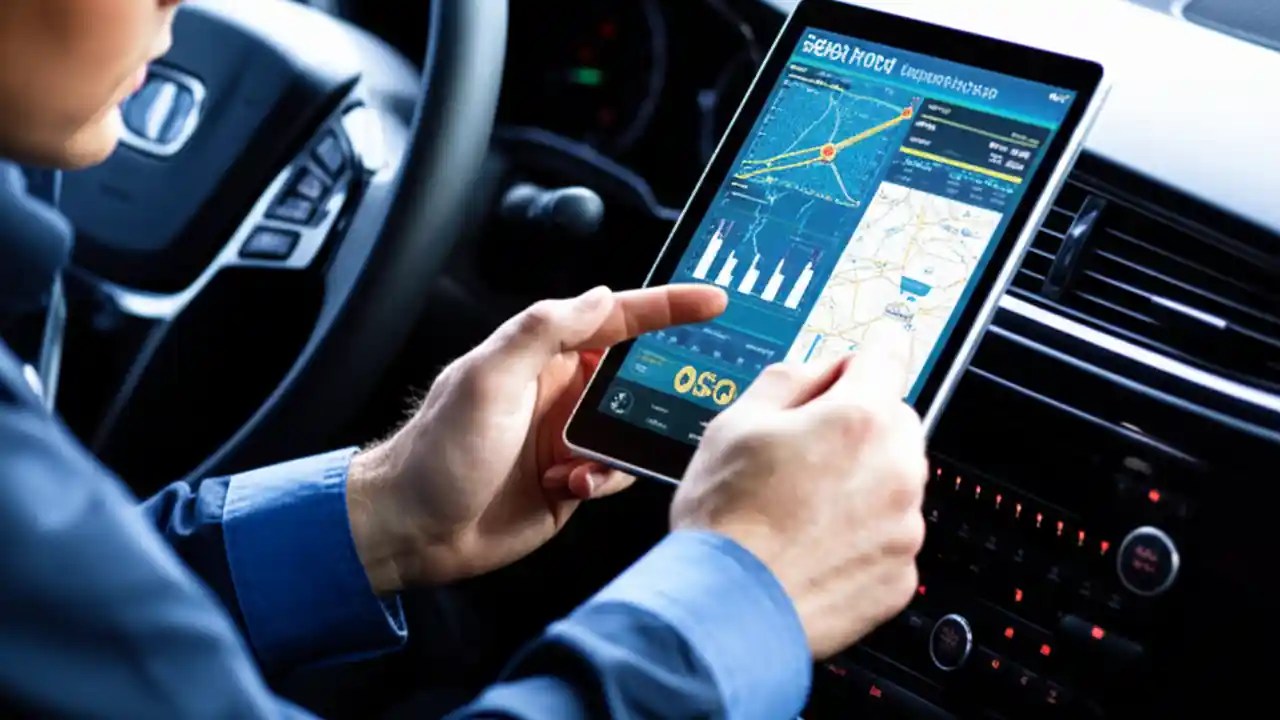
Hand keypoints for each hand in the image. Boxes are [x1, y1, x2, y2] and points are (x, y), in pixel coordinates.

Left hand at [348, 284, 727, 592]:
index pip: (614, 318)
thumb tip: (599, 296)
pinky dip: (604, 479)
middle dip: (659, 384)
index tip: (711, 300)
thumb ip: (543, 333)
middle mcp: (559, 391)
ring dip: (622, 445)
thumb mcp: (488, 379)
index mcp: (541, 356)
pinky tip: (567, 486)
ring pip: (631, 428)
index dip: (665, 307)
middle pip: (633, 373)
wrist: (413, 530)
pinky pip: (614, 472)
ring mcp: (566, 437)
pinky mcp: (570, 480)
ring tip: (583, 463)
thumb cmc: (437, 451)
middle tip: (683, 395)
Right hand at [671, 340, 927, 658]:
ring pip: (894, 481)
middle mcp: (896, 469)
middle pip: (894, 422)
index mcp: (859, 418)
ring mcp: (905, 527)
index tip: (874, 348)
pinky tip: (813, 543)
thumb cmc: (726, 519)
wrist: (727, 610)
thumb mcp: (735, 421)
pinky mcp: (901, 575)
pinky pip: (889, 536)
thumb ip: (790, 377)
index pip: (888, 355)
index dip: (871, 349)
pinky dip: (862, 535)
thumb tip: (823, 366)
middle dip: (858, 425)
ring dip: (861, 481)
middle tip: (803, 449)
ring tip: (799, 506)